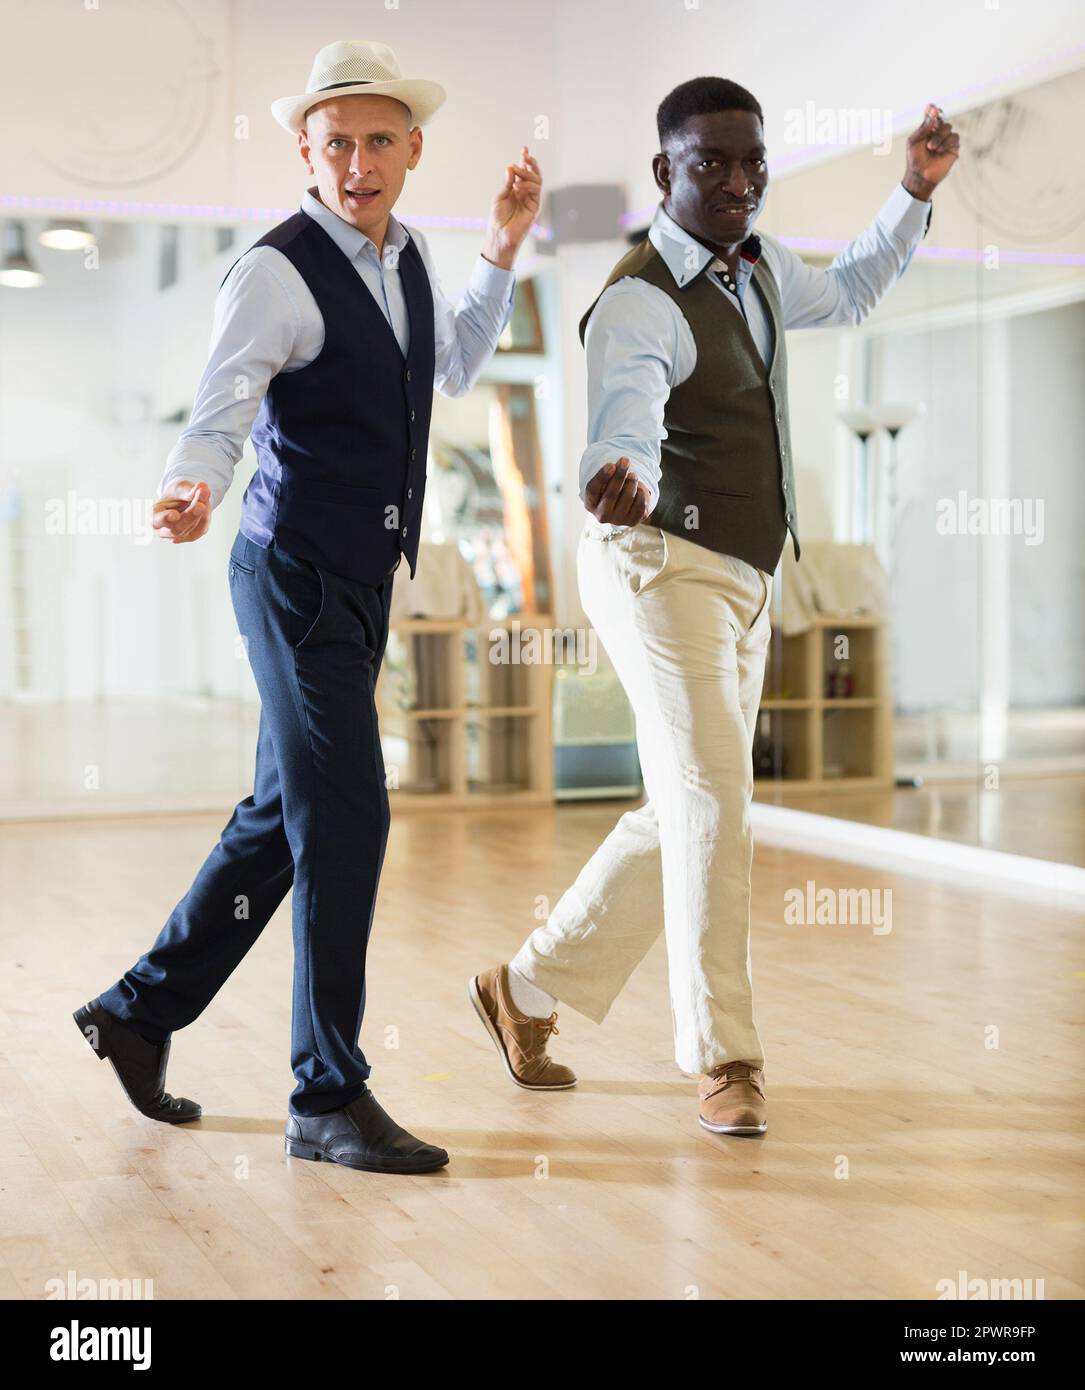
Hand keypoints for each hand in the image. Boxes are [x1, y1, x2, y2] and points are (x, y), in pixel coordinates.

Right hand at [153, 480, 211, 543]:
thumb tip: (203, 486)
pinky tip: (204, 507)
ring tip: (204, 498)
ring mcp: (177, 537)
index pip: (156, 521)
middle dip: (191, 514)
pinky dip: (205, 516)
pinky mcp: (191, 537)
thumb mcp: (181, 488)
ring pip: (191, 528)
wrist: (184, 500)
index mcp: (154, 516)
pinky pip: (201, 529)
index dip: (165, 518)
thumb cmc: (177, 494)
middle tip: (201, 504)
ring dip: (201, 513)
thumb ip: (190, 490)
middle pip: (177, 528)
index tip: (175, 514)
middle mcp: (163, 530)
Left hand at [482, 146, 541, 269]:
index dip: (524, 160)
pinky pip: (536, 191)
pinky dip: (527, 185)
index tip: (524, 149)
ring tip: (517, 171)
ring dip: (527, 173)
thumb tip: (511, 167)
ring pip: (536, 180)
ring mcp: (531, 199)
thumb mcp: (500, 196)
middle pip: (533, 173)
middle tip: (524, 155)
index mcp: (516, 188)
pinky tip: (517, 186)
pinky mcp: (535, 206)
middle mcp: (525, 192)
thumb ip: (507, 183)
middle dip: (530, 163)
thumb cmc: (498, 217)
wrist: (501, 234)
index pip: (523, 171)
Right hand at [584, 458, 651, 525]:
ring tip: (633, 476)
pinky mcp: (632, 522)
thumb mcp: (606, 481)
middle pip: (610, 495)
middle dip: (619, 476)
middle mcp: (601, 516)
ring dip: (632, 482)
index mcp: (590, 504)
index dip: (602, 477)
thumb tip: (620, 464)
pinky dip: (641, 493)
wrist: (623, 506)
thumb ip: (610, 473)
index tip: (611, 464)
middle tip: (625, 460)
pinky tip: (638, 489)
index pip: (593, 490)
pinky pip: (640, 504)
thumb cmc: (611, 488)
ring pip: (627, 498)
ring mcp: (617, 521)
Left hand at [903, 102, 958, 199]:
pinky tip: (939, 151)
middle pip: (941, 119)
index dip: (932, 110)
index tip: (931, 106)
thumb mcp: (914, 141)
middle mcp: (937, 132)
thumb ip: (923, 127)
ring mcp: (946, 139)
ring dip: (939, 137)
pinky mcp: (953, 147)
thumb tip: (934, 114)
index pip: (932, 115)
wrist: (921, 175)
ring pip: (948, 127)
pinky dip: (946, 143)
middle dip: (935, 127)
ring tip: (931, 148)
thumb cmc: (915, 159)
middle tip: (929, 138)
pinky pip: (954, 137)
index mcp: (927, 130)